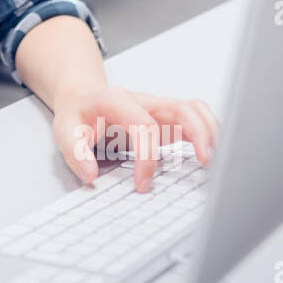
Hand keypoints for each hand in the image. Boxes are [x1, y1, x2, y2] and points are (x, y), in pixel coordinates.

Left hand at [49, 85, 219, 192]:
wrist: (81, 98)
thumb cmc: (77, 114)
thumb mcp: (65, 131)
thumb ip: (76, 152)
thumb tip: (90, 174)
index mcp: (117, 101)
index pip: (144, 126)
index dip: (148, 157)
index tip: (142, 183)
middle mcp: (143, 101)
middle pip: (181, 109)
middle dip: (198, 135)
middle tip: (206, 164)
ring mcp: (158, 108)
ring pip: (194, 110)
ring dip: (210, 132)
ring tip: (217, 160)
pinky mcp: (167, 118)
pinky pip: (195, 119)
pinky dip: (208, 134)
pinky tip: (212, 155)